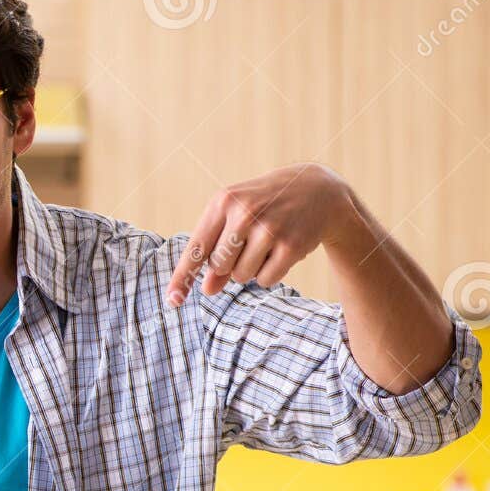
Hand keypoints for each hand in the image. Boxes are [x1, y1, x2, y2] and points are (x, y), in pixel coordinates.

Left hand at [165, 163, 354, 306]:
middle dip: (229, 264)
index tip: (172, 300)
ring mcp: (269, 229)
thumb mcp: (235, 219)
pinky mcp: (291, 245)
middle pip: (218, 266)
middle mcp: (244, 213)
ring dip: (250, 269)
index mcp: (223, 202)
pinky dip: (269, 273)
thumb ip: (216, 251)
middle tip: (249, 241)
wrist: (316, 190)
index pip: (196, 248)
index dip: (182, 277)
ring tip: (266, 243)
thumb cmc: (264, 206)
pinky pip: (265, 280)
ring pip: (241, 276)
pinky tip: (281, 251)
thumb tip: (207, 290)